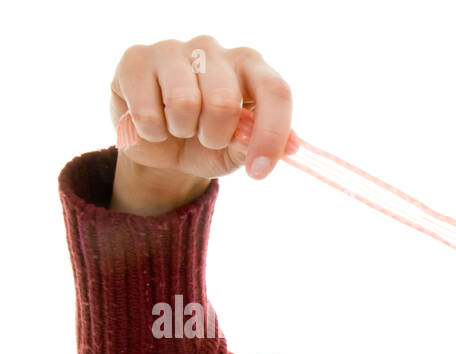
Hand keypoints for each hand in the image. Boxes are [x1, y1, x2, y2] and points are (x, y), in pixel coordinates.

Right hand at [109, 36, 291, 181]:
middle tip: (207, 138)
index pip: (275, 91)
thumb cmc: (208, 142)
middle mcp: (214, 49)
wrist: (161, 149)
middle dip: (216, 136)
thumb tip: (287, 146)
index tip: (259, 170)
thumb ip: (256, 144)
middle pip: (224, 100)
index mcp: (251, 66)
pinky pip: (147, 110)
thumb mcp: (237, 152)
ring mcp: (172, 48)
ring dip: (182, 130)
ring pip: (184, 101)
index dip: (271, 134)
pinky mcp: (136, 59)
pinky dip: (152, 132)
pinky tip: (153, 123)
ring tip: (180, 127)